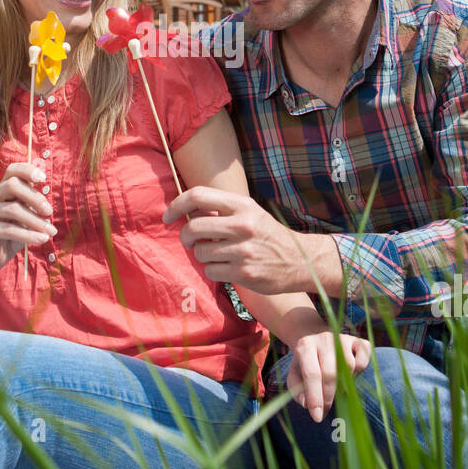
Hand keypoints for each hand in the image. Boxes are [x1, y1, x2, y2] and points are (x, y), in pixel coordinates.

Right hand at [0, 162, 56, 273]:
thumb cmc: (12, 236)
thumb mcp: (25, 218)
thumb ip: (33, 204)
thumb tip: (47, 193)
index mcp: (2, 189)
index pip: (12, 170)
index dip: (28, 170)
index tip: (43, 179)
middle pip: (12, 185)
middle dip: (35, 197)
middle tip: (49, 212)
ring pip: (13, 209)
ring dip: (36, 221)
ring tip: (51, 231)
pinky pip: (10, 229)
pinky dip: (29, 235)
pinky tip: (42, 239)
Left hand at [163, 186, 322, 293]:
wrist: (299, 261)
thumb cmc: (267, 234)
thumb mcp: (249, 212)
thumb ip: (220, 209)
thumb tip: (185, 211)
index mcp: (242, 205)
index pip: (198, 195)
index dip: (177, 205)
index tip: (168, 216)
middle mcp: (243, 225)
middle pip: (193, 227)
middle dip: (185, 237)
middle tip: (189, 241)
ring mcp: (243, 250)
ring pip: (200, 253)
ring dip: (202, 255)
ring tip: (217, 254)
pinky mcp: (244, 273)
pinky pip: (210, 271)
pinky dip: (213, 270)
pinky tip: (227, 267)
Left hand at [279, 310, 371, 422]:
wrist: (313, 335)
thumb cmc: (304, 361)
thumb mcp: (294, 374)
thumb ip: (297, 390)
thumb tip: (307, 405)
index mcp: (305, 347)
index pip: (312, 375)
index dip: (316, 398)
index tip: (317, 417)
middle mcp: (324, 339)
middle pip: (331, 373)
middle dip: (329, 397)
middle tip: (326, 410)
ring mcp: (343, 338)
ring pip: (349, 366)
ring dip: (344, 383)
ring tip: (336, 387)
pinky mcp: (358, 340)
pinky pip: (364, 358)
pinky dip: (360, 369)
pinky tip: (350, 373)